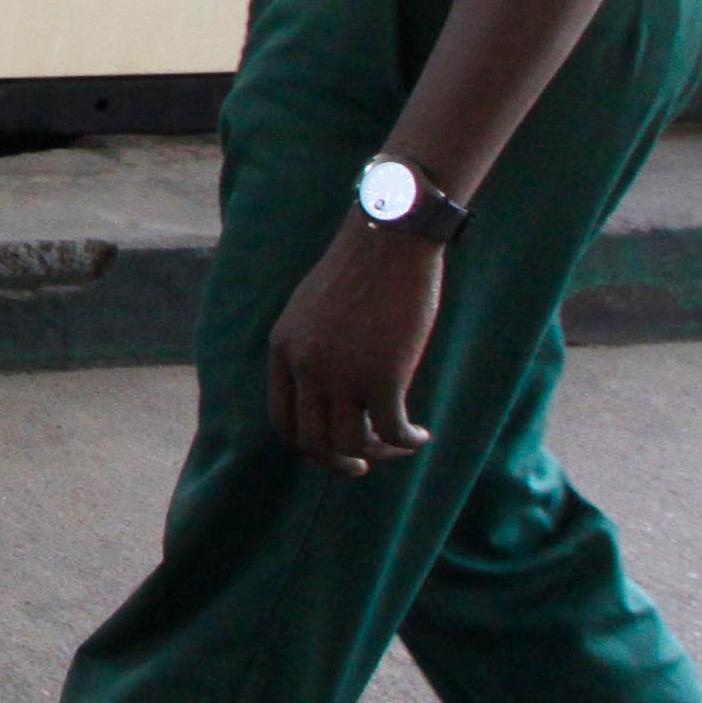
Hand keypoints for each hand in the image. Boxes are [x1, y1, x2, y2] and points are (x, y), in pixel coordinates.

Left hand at [266, 220, 444, 472]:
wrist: (390, 237)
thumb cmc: (362, 268)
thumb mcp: (316, 309)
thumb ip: (312, 346)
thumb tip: (328, 387)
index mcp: (283, 349)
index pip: (281, 418)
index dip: (306, 444)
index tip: (333, 447)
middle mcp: (304, 366)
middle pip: (310, 442)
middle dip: (337, 462)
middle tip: (362, 465)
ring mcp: (341, 374)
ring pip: (350, 444)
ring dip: (377, 453)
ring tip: (399, 444)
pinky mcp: (382, 376)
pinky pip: (391, 432)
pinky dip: (406, 441)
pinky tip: (420, 435)